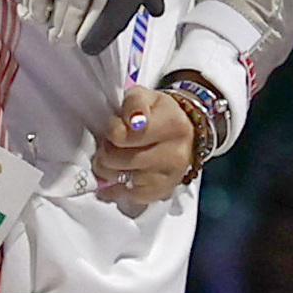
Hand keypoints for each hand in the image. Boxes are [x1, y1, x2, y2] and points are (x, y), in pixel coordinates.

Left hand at [94, 84, 194, 206]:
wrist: (187, 134)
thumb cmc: (160, 114)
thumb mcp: (146, 96)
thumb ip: (134, 102)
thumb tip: (132, 120)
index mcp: (172, 125)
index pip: (122, 136)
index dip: (111, 130)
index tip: (115, 126)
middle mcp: (174, 155)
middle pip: (117, 160)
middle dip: (106, 151)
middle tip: (111, 144)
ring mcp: (169, 178)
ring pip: (119, 180)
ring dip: (109, 170)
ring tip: (115, 158)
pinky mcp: (162, 193)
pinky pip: (128, 196)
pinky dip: (118, 186)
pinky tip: (121, 174)